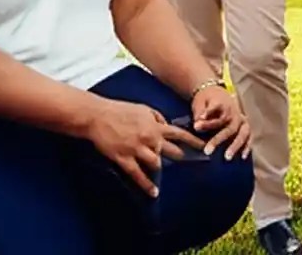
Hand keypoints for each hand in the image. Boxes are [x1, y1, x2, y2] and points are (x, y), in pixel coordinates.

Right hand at [85, 98, 206, 196]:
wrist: (98, 116)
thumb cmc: (120, 110)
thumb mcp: (143, 109)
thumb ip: (157, 117)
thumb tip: (166, 124)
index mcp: (155, 125)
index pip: (180, 134)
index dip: (194, 142)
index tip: (204, 147)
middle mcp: (150, 138)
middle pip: (171, 151)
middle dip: (180, 157)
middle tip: (187, 164)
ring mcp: (137, 149)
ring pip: (156, 163)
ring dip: (160, 168)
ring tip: (162, 174)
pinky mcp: (124, 158)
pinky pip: (138, 175)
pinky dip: (147, 185)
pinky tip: (154, 192)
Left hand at [191, 84, 251, 160]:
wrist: (218, 93)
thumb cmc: (207, 100)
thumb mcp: (200, 102)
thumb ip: (200, 113)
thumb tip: (197, 124)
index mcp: (223, 104)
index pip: (216, 116)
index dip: (207, 121)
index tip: (196, 126)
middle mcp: (235, 112)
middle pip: (229, 127)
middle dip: (218, 140)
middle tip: (207, 151)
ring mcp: (241, 119)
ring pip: (241, 133)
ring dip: (235, 145)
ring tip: (227, 157)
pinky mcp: (245, 126)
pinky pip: (248, 137)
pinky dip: (247, 146)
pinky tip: (242, 157)